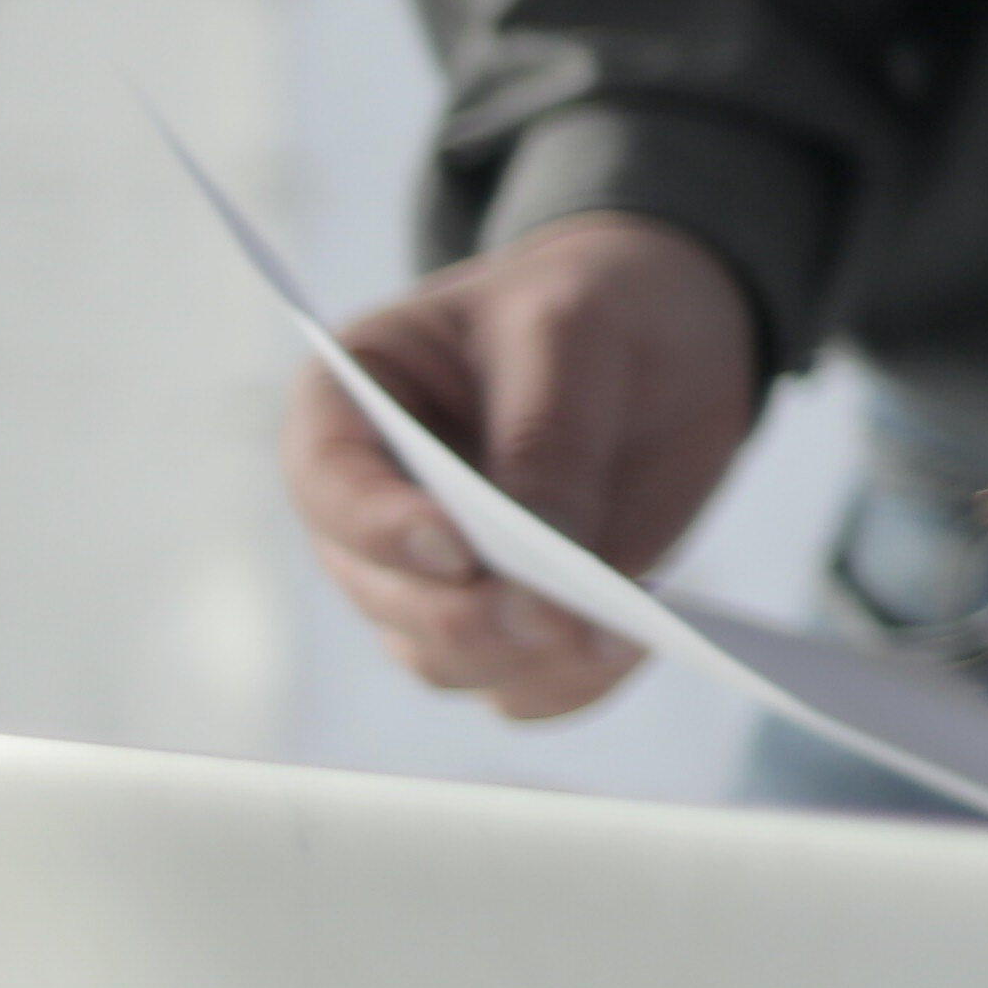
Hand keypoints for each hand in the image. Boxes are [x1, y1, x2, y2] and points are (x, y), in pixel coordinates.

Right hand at [281, 213, 763, 718]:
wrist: (659, 331)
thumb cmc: (590, 305)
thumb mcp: (571, 332)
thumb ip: (547, 439)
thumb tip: (537, 569)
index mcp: (345, 405)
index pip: (328, 485)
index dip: (381, 528)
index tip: (458, 550)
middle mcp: (369, 508)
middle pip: (385, 594)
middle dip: (472, 614)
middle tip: (564, 615)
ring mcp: (432, 574)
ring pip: (446, 655)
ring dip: (527, 657)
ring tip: (621, 634)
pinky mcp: (508, 616)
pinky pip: (520, 682)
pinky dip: (571, 680)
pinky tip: (632, 646)